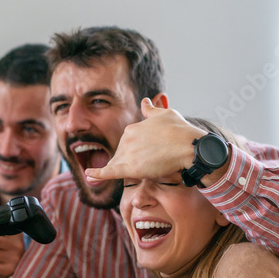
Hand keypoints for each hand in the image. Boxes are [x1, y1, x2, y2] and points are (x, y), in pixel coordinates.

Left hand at [85, 100, 216, 182]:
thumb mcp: (165, 114)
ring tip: (116, 176)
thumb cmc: (180, 130)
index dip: (132, 151)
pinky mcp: (130, 167)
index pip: (126, 142)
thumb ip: (151, 110)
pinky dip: (97, 174)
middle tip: (137, 169)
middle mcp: (127, 138)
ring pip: (117, 164)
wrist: (189, 145)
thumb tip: (145, 101)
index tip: (139, 157)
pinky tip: (89, 175)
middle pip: (120, 154)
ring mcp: (128, 153)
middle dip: (126, 161)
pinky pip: (109, 171)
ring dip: (116, 169)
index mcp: (133, 127)